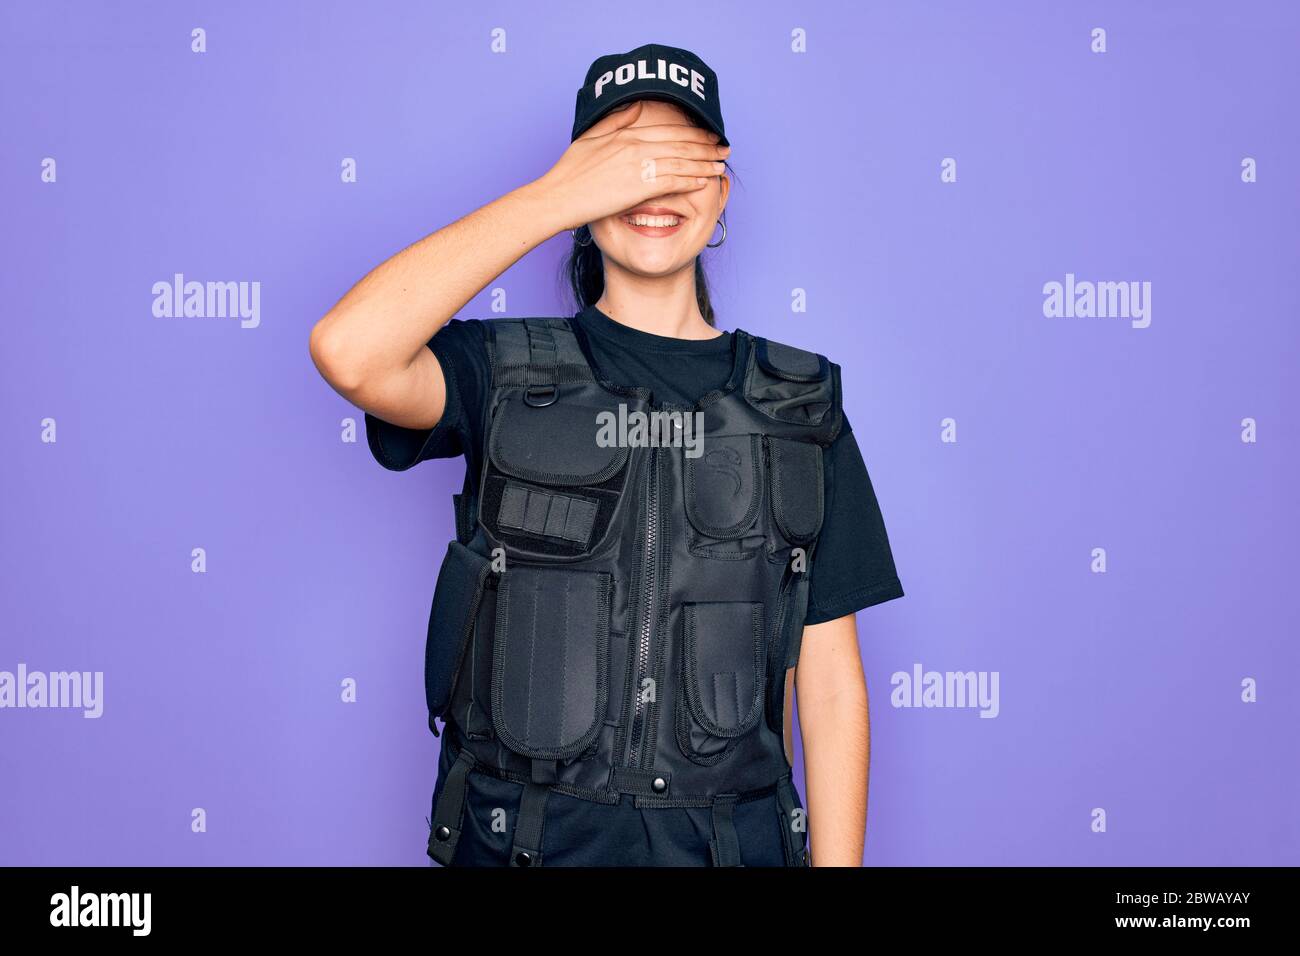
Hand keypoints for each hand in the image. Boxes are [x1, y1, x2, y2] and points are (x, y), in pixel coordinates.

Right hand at [528, 100, 730, 233]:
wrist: (558, 196)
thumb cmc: (569, 172)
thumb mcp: (590, 137)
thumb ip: (616, 121)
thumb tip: (636, 106)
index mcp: (626, 133)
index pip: (669, 129)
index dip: (693, 132)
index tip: (708, 135)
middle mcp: (636, 146)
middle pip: (681, 143)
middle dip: (706, 146)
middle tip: (724, 148)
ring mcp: (638, 166)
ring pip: (681, 161)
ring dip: (704, 163)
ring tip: (720, 165)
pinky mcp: (639, 187)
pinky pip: (673, 181)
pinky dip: (691, 179)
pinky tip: (704, 180)